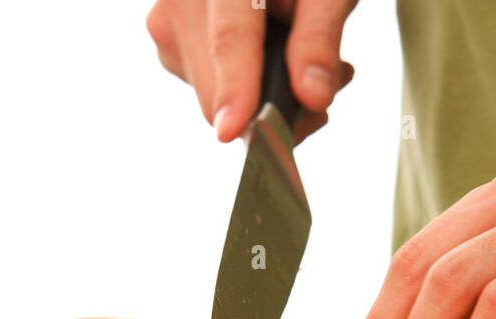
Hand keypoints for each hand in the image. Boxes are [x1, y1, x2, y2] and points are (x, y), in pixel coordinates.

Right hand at [146, 0, 356, 142]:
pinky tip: (271, 61)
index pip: (229, 38)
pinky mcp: (170, 48)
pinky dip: (246, 93)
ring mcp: (168, 28)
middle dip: (272, 105)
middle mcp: (181, 2)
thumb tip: (314, 99)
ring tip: (301, 61)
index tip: (232, 130)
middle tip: (328, 84)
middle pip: (216, 89)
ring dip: (264, 99)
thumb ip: (320, 39)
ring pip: (213, 102)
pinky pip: (209, 96)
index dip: (234, 87)